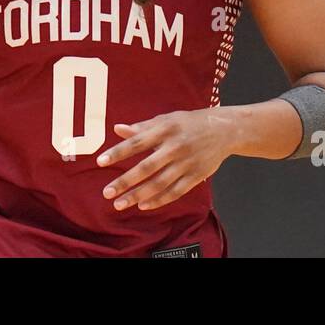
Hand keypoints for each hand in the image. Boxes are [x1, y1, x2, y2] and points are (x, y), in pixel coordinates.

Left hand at [96, 107, 235, 211]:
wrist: (224, 130)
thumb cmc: (189, 123)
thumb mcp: (166, 119)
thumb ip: (141, 127)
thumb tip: (117, 129)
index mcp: (165, 130)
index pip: (137, 143)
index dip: (118, 152)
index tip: (100, 162)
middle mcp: (174, 147)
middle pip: (146, 167)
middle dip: (125, 181)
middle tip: (107, 193)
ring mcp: (186, 163)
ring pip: (159, 183)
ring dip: (138, 195)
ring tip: (120, 204)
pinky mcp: (196, 176)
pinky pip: (175, 192)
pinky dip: (159, 200)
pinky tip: (143, 205)